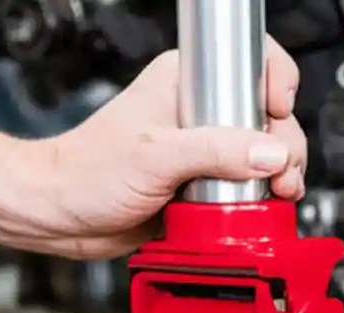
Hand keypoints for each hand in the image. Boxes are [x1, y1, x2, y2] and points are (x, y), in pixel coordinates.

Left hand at [10, 37, 306, 259]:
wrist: (60, 216)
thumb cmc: (87, 174)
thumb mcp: (157, 157)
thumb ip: (217, 152)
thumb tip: (272, 153)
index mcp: (184, 81)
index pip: (252, 64)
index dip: (276, 88)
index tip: (278, 116)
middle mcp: (197, 112)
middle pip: (267, 118)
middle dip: (283, 148)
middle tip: (280, 176)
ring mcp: (201, 149)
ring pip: (259, 156)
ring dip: (273, 179)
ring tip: (271, 196)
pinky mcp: (199, 184)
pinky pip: (241, 188)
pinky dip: (251, 201)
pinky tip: (250, 211)